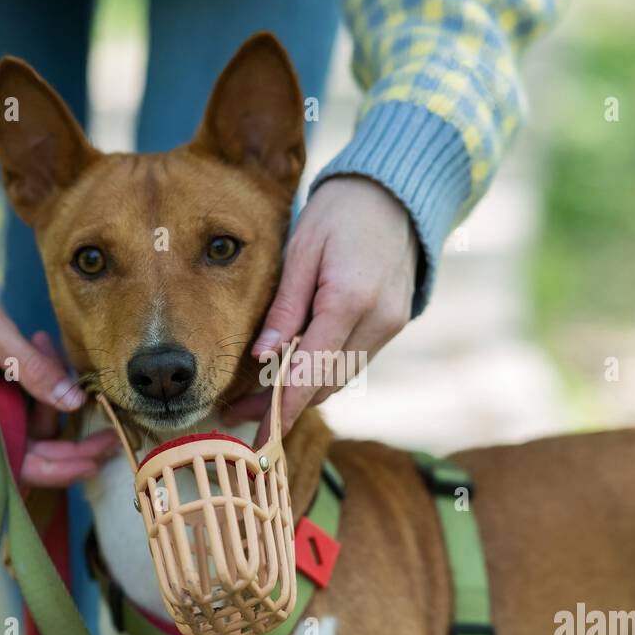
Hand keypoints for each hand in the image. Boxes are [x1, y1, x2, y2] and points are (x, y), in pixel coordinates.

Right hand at [0, 276, 116, 485]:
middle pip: (25, 458)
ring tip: (46, 346)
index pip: (7, 465)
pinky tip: (45, 354)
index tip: (90, 464)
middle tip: (110, 438)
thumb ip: (32, 369)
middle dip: (69, 447)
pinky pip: (25, 416)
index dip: (52, 469)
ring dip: (51, 401)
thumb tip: (74, 402)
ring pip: (29, 434)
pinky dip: (42, 393)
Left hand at [224, 176, 416, 439]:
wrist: (396, 194)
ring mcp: (390, 326)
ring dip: (301, 394)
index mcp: (350, 300)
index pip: (311, 371)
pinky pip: (351, 361)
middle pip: (325, 384)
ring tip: (255, 401)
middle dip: (282, 407)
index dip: (283, 409)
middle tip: (238, 414)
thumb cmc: (341, 212)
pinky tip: (290, 374)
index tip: (260, 440)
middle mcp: (377, 322)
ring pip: (340, 378)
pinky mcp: (393, 325)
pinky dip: (321, 373)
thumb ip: (285, 308)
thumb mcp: (302, 251)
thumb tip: (262, 357)